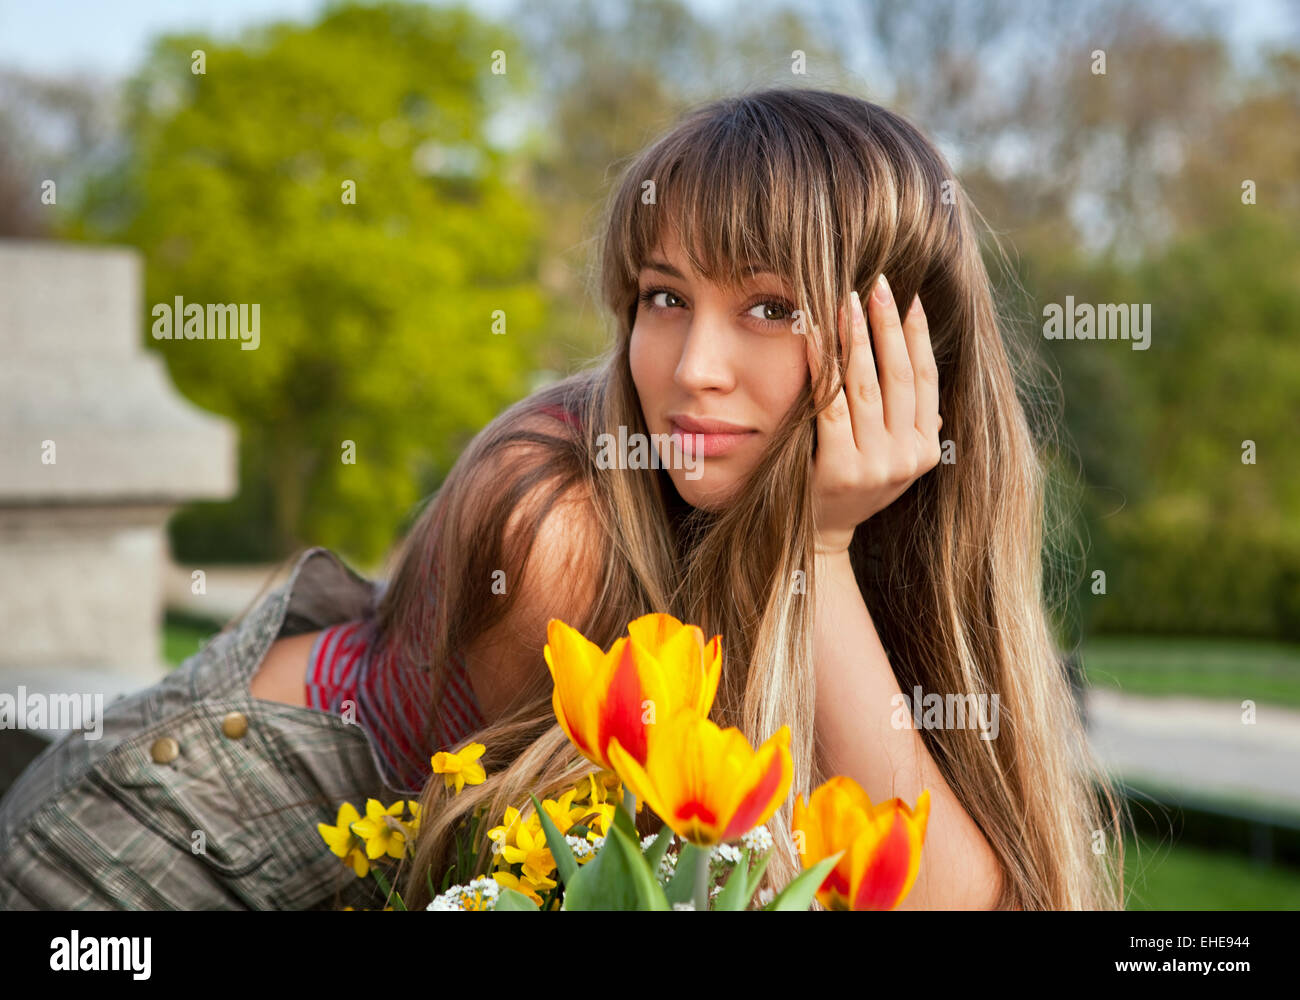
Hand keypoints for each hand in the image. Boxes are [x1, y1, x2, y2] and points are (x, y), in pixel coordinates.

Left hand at [805, 274, 942, 555]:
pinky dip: (824, 368)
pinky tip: (816, 339)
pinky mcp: (839, 468)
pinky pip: (831, 406)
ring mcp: (876, 465)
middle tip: (876, 283)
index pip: (927, 380)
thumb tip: (918, 363)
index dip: (919, 336)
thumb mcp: (888, 458)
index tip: (910, 298)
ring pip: (866, 386)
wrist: (816, 537)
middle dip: (887, 325)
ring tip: (845, 301)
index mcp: (925, 449)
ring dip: (855, 339)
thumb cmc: (848, 487)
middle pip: (899, 376)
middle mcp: (907, 457)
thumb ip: (903, 420)